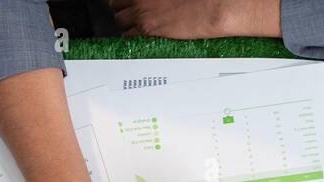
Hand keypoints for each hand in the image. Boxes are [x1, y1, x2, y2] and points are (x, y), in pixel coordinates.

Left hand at [108, 0, 280, 37]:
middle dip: (121, 10)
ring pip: (119, 21)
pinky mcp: (147, 29)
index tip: (127, 4)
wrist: (208, 8)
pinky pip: (128, 36)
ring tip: (133, 27)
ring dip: (125, 24)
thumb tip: (155, 3)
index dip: (123, 0)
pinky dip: (131, 37)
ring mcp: (141, 13)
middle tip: (128, 14)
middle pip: (115, 6)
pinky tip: (138, 37)